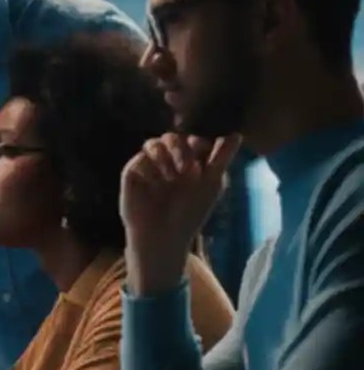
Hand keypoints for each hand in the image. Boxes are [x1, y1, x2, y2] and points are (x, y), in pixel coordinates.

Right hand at [119, 133, 241, 294]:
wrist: (163, 235)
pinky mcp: (132, 173)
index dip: (198, 141)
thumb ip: (222, 158)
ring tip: (173, 176)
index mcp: (188, 162)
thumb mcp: (212, 184)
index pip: (193, 139)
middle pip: (173, 137)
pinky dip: (151, 167)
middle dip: (182, 148)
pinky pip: (139, 159)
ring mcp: (149, 167)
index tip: (204, 152)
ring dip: (166, 156)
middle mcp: (167, 161)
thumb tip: (237, 134)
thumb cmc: (190, 213)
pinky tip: (158, 182)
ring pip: (154, 143)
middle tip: (188, 167)